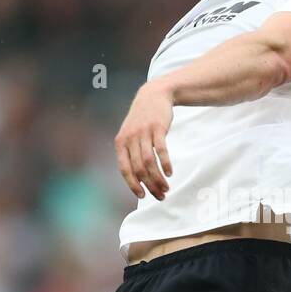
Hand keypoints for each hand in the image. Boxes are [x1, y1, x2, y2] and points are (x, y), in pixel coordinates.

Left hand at [114, 85, 173, 199]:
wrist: (153, 95)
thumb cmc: (142, 119)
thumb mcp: (130, 134)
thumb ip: (131, 153)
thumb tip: (138, 179)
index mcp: (120, 143)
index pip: (125, 169)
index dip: (133, 185)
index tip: (142, 196)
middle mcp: (130, 138)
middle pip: (139, 169)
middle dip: (150, 186)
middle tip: (160, 195)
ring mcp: (144, 133)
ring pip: (150, 162)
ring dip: (158, 178)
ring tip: (166, 187)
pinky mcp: (157, 128)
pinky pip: (161, 150)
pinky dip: (165, 163)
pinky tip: (170, 172)